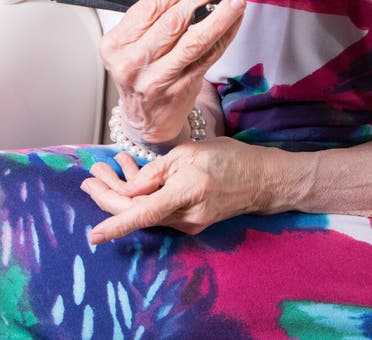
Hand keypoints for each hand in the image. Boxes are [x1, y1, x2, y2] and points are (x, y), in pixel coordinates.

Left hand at [81, 138, 266, 242]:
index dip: (114, 225)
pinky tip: (132, 175)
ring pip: (146, 211)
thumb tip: (129, 190)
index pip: (141, 214)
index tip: (92, 235)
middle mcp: (184, 218)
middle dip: (109, 196)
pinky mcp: (191, 220)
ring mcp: (188, 223)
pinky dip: (144, 194)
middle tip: (90, 178)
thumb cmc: (228, 159)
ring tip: (106, 170)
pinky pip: (160, 210)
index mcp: (183, 196)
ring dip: (124, 192)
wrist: (261, 179)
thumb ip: (156, 172)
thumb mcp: (189, 154)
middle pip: (137, 214)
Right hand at [100, 0, 244, 142]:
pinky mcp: (180, 90)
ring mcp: (156, 79)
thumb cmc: (142, 72)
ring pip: (193, 41)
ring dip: (219, 17)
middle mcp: (132, 62)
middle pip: (171, 22)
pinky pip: (208, 58)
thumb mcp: (133, 45)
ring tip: (235, 1)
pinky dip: (225, 37)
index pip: (148, 7)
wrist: (145, 120)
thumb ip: (155, 19)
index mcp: (115, 44)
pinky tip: (235, 22)